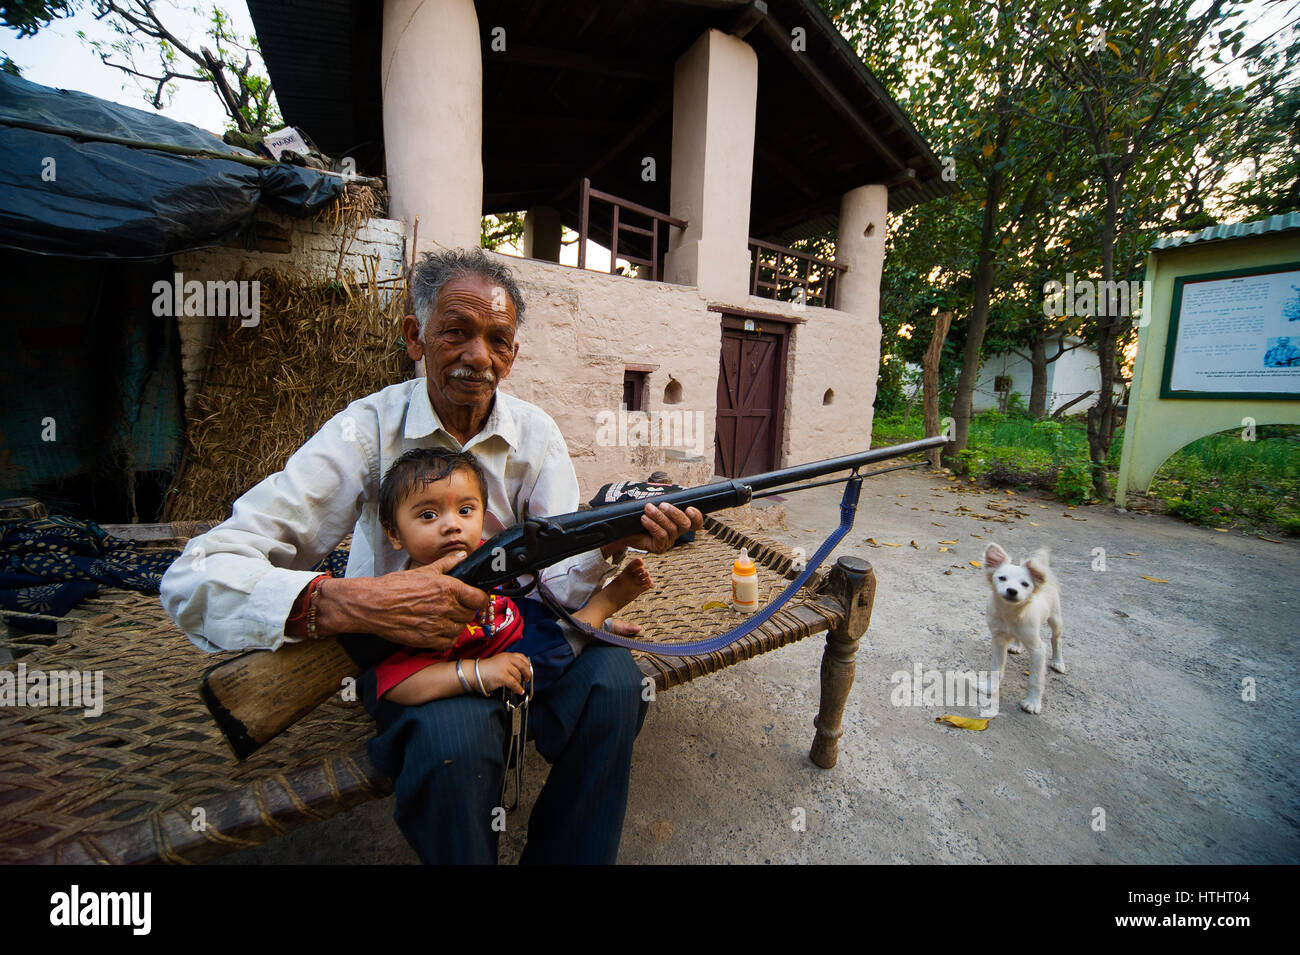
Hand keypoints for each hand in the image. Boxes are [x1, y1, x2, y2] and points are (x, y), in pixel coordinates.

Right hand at [314, 549, 488, 649]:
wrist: (373, 605)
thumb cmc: (395, 586)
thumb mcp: (423, 570)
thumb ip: (447, 563)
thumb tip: (462, 555)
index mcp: (448, 588)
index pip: (479, 598)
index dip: (479, 598)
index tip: (475, 598)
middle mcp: (446, 607)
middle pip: (470, 613)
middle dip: (465, 610)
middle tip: (453, 606)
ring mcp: (438, 626)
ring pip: (460, 628)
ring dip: (455, 624)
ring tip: (443, 617)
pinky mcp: (429, 640)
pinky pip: (449, 642)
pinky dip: (446, 637)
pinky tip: (437, 629)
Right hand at [474, 653, 532, 694]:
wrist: (474, 673)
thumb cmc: (486, 669)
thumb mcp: (499, 661)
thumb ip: (509, 663)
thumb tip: (520, 671)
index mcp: (507, 655)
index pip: (522, 657)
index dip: (527, 665)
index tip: (528, 670)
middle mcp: (507, 660)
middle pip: (523, 666)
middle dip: (527, 674)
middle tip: (527, 679)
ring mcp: (505, 668)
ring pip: (518, 676)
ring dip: (520, 683)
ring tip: (520, 686)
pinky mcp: (503, 677)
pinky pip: (514, 684)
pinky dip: (518, 689)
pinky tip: (519, 691)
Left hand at [603, 502, 703, 555]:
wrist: (625, 530)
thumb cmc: (641, 515)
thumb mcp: (652, 504)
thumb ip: (661, 498)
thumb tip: (664, 486)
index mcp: (679, 521)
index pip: (696, 522)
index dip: (696, 517)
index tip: (689, 508)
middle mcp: (677, 532)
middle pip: (685, 524)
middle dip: (675, 513)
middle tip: (663, 505)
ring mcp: (669, 541)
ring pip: (671, 529)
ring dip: (659, 517)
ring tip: (648, 508)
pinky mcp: (659, 547)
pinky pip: (661, 535)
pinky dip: (653, 525)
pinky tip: (644, 518)